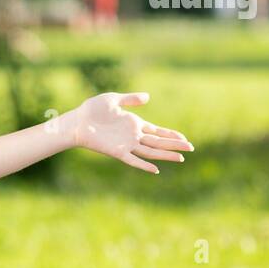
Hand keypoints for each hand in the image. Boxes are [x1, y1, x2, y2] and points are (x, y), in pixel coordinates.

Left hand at [68, 92, 193, 173]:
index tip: (185, 138)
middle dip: (174, 145)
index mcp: (135, 124)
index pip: (158, 131)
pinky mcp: (117, 152)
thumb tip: (148, 97)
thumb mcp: (114, 99)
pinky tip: (156, 170)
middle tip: (191, 148)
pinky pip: (133, 160)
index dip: (171, 134)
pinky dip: (144, 165)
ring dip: (165, 155)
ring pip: (151, 151)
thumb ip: (131, 99)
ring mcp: (126, 145)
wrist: (77, 121)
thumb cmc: (93, 109)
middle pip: (159, 142)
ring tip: (180, 158)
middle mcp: (133, 136)